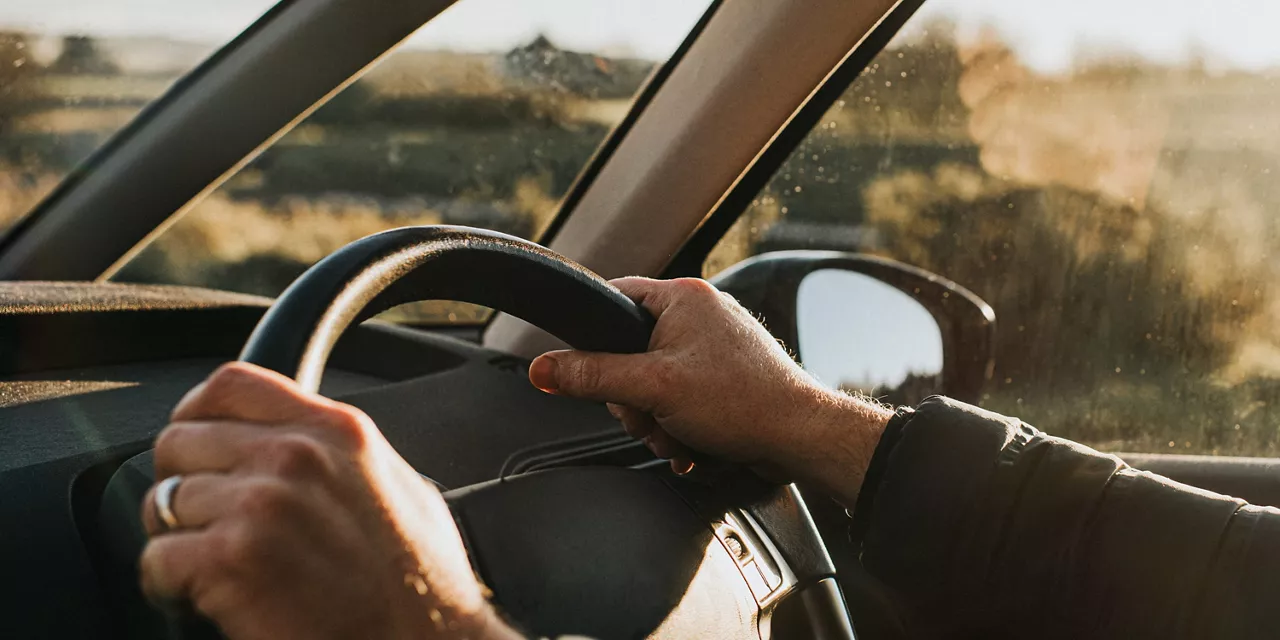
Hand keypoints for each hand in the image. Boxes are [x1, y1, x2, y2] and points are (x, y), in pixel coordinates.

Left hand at [140, 363, 519, 639]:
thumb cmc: (420, 586)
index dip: (196, 414)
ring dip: (176, 540)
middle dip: (181, 485)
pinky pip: (157, 558)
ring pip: (163, 501)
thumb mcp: (400, 488)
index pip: (232, 384)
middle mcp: (296, 455)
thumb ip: (342, 455)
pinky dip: (168, 585)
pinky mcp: (232, 560)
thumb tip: (298, 444)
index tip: (196, 446)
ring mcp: (261, 504)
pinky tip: (204, 599)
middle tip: (205, 525)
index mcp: (337, 431)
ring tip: (211, 568)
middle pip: (180, 441)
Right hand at [528, 277, 891, 504]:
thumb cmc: (744, 402)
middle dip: (634, 399)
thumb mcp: (652, 388)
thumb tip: (543, 369)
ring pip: (652, 383)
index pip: (614, 297)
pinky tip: (691, 444)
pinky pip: (679, 398)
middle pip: (628, 352)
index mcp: (683, 296)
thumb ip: (592, 376)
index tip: (589, 368)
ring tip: (678, 436)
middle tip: (651, 417)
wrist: (800, 438)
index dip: (595, 336)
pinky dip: (678, 425)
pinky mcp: (724, 377)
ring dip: (656, 420)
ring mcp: (714, 346)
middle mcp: (700, 313)